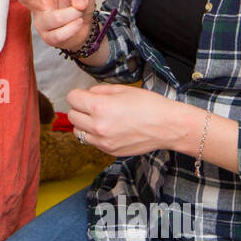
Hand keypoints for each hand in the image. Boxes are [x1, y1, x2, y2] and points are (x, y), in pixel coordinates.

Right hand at [7, 0, 95, 52]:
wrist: (85, 26)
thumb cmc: (78, 4)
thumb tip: (78, 4)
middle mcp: (39, 5)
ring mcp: (42, 22)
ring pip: (52, 19)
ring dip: (70, 14)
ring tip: (79, 11)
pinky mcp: (48, 37)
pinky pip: (59, 34)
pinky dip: (72, 28)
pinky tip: (77, 22)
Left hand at [66, 84, 185, 157]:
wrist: (168, 126)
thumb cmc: (149, 105)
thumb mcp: (123, 90)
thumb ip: (100, 90)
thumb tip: (88, 94)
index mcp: (100, 107)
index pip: (72, 98)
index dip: (79, 94)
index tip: (85, 95)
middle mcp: (98, 126)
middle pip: (72, 115)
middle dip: (80, 108)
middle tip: (93, 106)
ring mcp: (103, 141)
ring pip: (77, 131)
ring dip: (84, 124)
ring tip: (99, 118)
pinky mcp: (109, 151)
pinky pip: (91, 142)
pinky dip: (94, 135)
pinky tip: (108, 128)